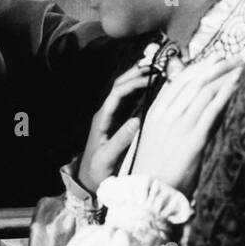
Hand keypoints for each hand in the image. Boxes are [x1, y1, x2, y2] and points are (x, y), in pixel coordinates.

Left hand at [76, 61, 150, 193]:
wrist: (89, 180)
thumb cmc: (96, 171)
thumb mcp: (107, 158)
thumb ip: (120, 140)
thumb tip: (137, 121)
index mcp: (101, 119)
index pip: (116, 94)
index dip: (132, 84)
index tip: (148, 80)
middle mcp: (106, 114)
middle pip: (119, 86)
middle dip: (135, 73)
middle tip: (154, 65)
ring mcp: (112, 117)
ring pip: (124, 90)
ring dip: (137, 78)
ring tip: (155, 70)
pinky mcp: (118, 122)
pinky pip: (129, 101)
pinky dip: (140, 91)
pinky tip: (153, 87)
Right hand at [131, 56, 242, 193]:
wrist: (150, 195)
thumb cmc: (156, 171)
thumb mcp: (156, 139)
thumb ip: (170, 119)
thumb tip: (191, 105)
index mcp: (155, 112)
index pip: (180, 80)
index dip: (201, 66)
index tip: (217, 59)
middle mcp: (167, 114)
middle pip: (196, 80)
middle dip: (219, 65)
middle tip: (237, 59)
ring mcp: (180, 125)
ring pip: (206, 89)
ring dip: (227, 75)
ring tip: (244, 68)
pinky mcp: (194, 139)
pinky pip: (213, 108)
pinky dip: (227, 92)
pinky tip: (239, 84)